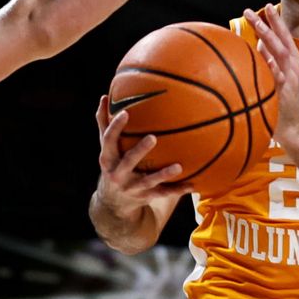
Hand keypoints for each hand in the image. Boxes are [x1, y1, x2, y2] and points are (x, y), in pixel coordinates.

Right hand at [93, 96, 192, 214]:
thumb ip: (104, 123)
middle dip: (140, 151)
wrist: (114, 202)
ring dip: (164, 174)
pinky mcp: (146, 196)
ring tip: (179, 166)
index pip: (108, 141)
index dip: (116, 127)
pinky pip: (164, 193)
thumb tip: (105, 96)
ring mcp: (132, 187)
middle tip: (153, 137)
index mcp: (107, 158)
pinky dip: (178, 190)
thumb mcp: (106, 147)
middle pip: (128, 162)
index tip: (125, 112)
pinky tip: (193, 185)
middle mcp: (118, 174)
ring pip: (149, 181)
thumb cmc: (113, 163)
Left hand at [241, 5, 298, 148]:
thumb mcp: (276, 74)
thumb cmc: (282, 99)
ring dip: (267, 35)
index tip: (265, 7)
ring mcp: (290, 75)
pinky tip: (260, 51)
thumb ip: (268, 59)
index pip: (283, 35)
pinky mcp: (285, 88)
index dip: (275, 21)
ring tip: (255, 23)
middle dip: (268, 23)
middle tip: (250, 11)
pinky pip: (275, 72)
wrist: (294, 126)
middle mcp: (294, 64)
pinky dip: (269, 62)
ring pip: (279, 51)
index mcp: (292, 59)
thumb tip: (257, 44)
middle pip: (281, 39)